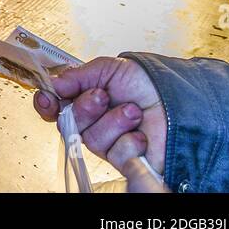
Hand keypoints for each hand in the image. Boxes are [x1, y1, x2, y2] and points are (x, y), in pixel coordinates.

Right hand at [32, 57, 165, 191]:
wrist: (180, 101)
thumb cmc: (148, 83)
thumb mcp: (108, 68)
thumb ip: (77, 76)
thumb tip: (52, 83)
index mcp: (85, 97)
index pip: (54, 106)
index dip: (47, 104)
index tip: (49, 99)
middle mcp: (93, 121)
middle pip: (68, 123)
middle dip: (85, 108)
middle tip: (103, 96)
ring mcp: (108, 141)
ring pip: (91, 139)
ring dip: (113, 122)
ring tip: (133, 111)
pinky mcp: (125, 159)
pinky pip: (115, 155)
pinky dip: (129, 141)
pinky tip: (141, 133)